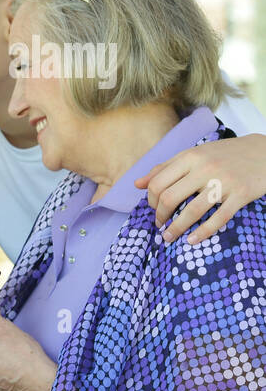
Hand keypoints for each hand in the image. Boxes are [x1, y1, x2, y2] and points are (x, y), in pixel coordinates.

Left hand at [136, 133, 265, 243]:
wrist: (265, 151)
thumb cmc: (224, 155)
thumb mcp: (194, 155)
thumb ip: (165, 168)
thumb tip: (137, 184)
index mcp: (190, 157)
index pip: (158, 183)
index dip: (150, 201)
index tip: (153, 209)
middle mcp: (205, 168)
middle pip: (170, 198)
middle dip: (160, 216)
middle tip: (160, 225)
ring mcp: (224, 182)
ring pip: (192, 210)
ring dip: (176, 228)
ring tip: (168, 237)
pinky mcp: (242, 194)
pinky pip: (219, 218)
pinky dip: (203, 232)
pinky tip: (192, 240)